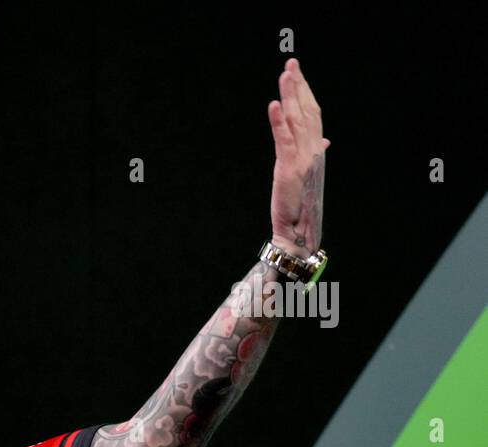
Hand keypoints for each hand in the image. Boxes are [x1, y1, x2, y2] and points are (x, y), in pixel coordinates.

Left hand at [268, 58, 328, 257]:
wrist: (299, 231)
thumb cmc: (302, 204)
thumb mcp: (307, 174)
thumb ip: (314, 153)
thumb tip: (324, 140)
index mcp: (315, 150)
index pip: (312, 114)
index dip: (306, 93)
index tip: (298, 74)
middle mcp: (312, 150)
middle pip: (306, 111)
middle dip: (299, 86)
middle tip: (291, 63)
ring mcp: (302, 158)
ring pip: (297, 120)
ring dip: (291, 96)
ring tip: (286, 75)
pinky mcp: (289, 168)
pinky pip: (284, 140)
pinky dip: (279, 122)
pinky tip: (274, 104)